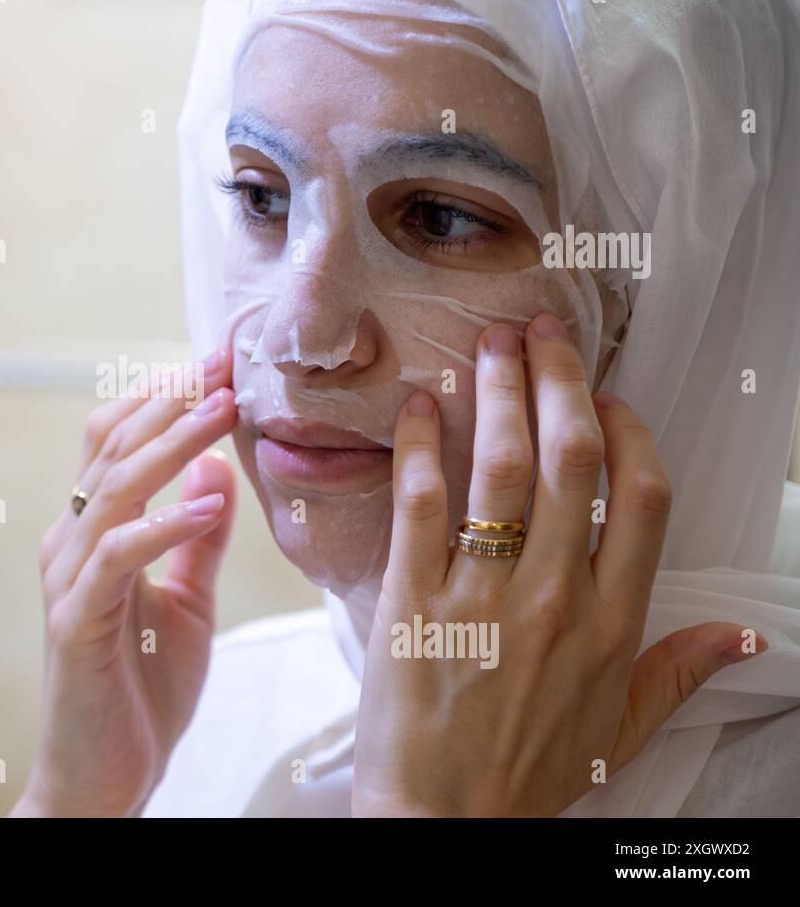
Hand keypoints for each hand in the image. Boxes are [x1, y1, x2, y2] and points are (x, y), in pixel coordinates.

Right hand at [11, 348, 237, 816]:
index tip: (218, 367)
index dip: (164, 401)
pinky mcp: (74, 621)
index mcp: (95, 536)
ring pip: (114, 489)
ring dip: (171, 445)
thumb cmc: (142, 691)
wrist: (105, 777)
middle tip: (222, 366)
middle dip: (170, 403)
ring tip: (222, 412)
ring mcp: (68, 580)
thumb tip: (217, 473)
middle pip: (112, 450)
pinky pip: (118, 557)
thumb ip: (197, 540)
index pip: (117, 444)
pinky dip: (163, 525)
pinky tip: (208, 505)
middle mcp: (71, 545)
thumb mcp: (188, 603)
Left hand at [351, 313, 766, 816]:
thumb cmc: (527, 774)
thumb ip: (678, 673)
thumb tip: (743, 636)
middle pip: (571, 461)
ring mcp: (482, 596)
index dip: (628, 434)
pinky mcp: (412, 602)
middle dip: (559, 382)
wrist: (444, 823)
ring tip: (490, 343)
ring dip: (497, 393)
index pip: (640, 500)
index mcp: (612, 624)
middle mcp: (555, 597)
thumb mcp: (620, 729)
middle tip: (542, 333)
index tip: (608, 399)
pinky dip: (417, 446)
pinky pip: (420, 505)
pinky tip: (415, 403)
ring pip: (500, 468)